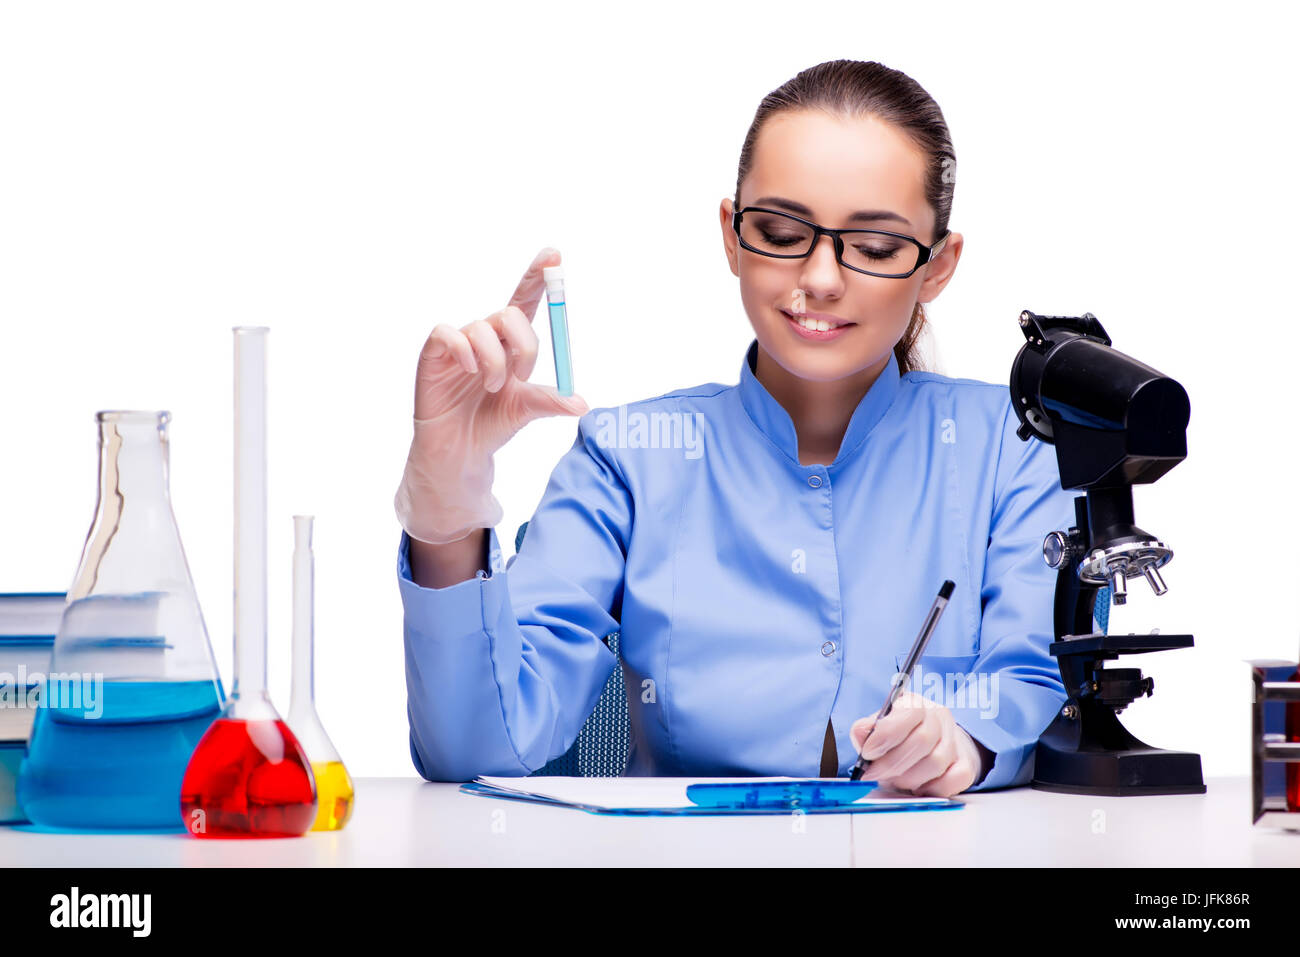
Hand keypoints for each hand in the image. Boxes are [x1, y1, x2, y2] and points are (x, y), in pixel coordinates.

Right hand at [394, 247, 589, 544]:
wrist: (461, 450)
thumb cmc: (492, 424)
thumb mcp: (526, 410)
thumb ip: (550, 401)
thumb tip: (582, 403)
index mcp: (512, 342)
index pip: (527, 299)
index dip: (539, 276)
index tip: (554, 254)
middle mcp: (487, 335)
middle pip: (511, 313)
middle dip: (523, 345)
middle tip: (519, 376)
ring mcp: (460, 342)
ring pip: (483, 328)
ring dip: (495, 362)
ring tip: (492, 388)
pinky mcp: (435, 352)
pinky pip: (450, 334)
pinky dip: (464, 351)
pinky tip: (469, 371)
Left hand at [849, 691, 985, 796]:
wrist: (932, 745)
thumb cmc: (899, 737)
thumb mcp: (878, 727)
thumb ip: (866, 730)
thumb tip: (860, 734)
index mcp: (916, 704)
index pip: (909, 713)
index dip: (886, 735)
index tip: (867, 753)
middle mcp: (939, 718)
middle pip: (921, 741)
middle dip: (892, 763)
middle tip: (875, 775)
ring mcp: (955, 741)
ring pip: (935, 763)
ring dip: (908, 778)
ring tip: (895, 780)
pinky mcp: (966, 765)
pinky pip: (952, 781)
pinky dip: (930, 789)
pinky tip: (917, 787)